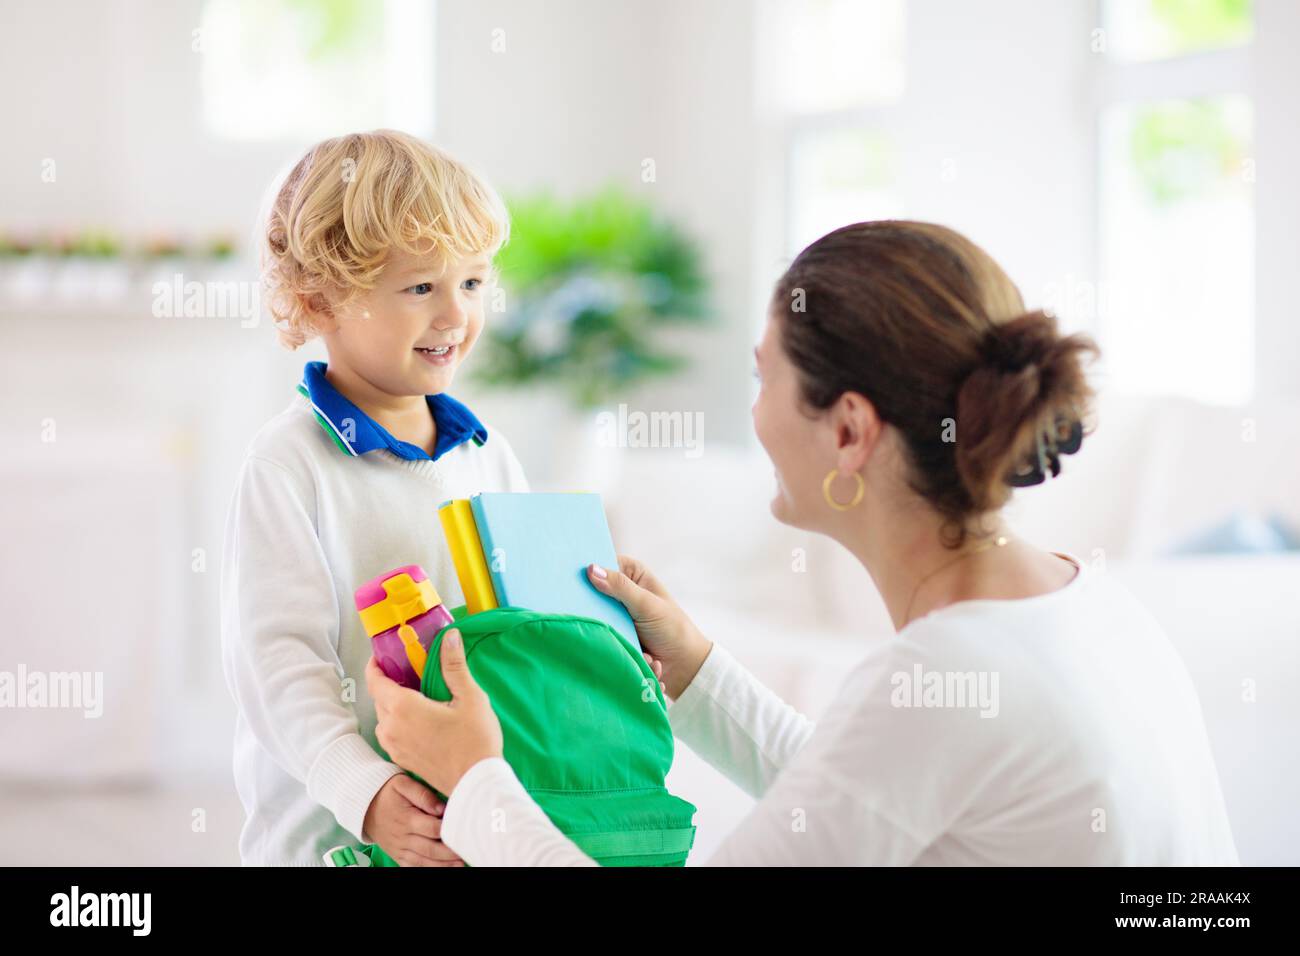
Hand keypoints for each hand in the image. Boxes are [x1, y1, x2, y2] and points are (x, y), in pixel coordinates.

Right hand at [362, 774, 462, 866]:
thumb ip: (423, 794)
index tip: (464, 830)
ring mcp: (400, 848)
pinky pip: (413, 867)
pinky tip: (443, 868)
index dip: (449, 830)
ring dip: (443, 865)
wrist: (364, 806)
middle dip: (451, 853)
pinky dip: (428, 869)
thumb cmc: (387, 792)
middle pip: (431, 849)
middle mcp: (404, 837)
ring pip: (424, 861)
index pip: (433, 829)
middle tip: (467, 852)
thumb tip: (441, 808)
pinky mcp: (398, 855)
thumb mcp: (402, 783)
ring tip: (461, 864)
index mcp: (407, 819)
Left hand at [367, 630, 502, 797]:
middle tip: (408, 671)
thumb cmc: (474, 740)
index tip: (382, 655)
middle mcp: (391, 727)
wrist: (475, 783)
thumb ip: (454, 665)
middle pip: (379, 698)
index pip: (375, 681)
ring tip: (416, 696)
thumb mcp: (469, 697)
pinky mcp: (401, 759)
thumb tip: (450, 636)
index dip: (375, 665)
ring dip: (393, 704)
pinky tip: (420, 720)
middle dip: (389, 682)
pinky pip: (391, 734)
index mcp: (402, 708)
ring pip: (384, 717)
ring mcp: (394, 746)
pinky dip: (398, 722)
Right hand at [587, 555, 711, 699]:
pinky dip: (615, 645)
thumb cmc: (672, 628)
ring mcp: (616, 614)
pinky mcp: (614, 634)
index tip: (573, 578)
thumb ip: (620, 587)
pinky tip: (639, 654)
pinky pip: (602, 636)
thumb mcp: (647, 604)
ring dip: (608, 630)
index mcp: (633, 574)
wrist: (683, 666)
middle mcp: (622, 591)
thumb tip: (591, 569)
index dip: (589, 570)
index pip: (604, 563)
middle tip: (600, 616)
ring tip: (630, 641)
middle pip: (595, 592)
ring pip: (595, 616)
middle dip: (594, 606)